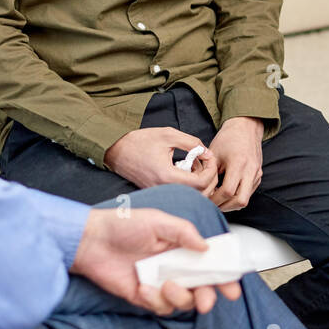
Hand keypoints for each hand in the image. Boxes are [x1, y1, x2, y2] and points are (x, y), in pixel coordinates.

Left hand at [72, 207, 242, 315]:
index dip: (224, 275)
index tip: (232, 286)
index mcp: (182, 247)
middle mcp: (175, 266)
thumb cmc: (123, 225)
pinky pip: (160, 306)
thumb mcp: (159, 221)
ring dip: (180, 297)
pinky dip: (155, 300)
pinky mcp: (144, 296)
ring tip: (166, 285)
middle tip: (207, 300)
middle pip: (202, 287)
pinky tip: (143, 287)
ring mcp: (160, 282)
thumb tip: (206, 248)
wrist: (91, 241)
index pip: (210, 262)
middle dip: (208, 296)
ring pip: (183, 300)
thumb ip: (184, 232)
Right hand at [104, 127, 218, 191]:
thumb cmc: (140, 141)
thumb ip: (192, 143)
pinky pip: (180, 192)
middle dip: (209, 177)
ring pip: (190, 194)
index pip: (201, 183)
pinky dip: (189, 182)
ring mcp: (160, 192)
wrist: (116, 150)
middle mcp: (164, 189)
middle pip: (199, 193)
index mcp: (167, 176)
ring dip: (199, 180)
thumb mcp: (169, 135)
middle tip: (206, 160)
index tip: (210, 157)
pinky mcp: (158, 191)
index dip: (211, 170)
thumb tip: (208, 154)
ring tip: (195, 162)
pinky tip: (186, 167)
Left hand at [206, 117, 263, 210]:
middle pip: (240, 201)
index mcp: (239, 163)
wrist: (246, 127)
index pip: (227, 191)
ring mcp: (257, 174)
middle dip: (225, 207)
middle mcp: (251, 170)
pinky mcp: (258, 175)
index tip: (205, 199)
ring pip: (245, 200)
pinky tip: (226, 193)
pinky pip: (248, 193)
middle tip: (212, 205)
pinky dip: (237, 197)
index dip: (215, 199)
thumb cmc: (228, 138)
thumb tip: (201, 192)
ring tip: (218, 199)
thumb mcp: (213, 153)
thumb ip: (209, 173)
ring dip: (230, 204)